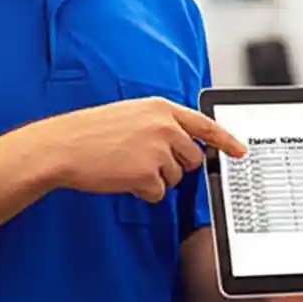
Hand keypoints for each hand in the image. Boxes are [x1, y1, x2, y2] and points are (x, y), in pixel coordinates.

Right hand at [35, 97, 245, 201]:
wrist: (63, 146)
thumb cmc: (91, 132)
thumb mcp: (131, 115)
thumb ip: (160, 123)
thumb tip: (183, 143)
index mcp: (161, 108)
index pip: (204, 124)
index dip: (225, 139)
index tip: (239, 150)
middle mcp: (164, 127)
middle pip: (192, 157)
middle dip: (176, 165)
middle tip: (146, 162)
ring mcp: (157, 150)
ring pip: (175, 177)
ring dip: (156, 178)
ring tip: (126, 165)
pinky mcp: (147, 174)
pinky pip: (158, 193)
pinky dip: (143, 191)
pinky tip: (122, 178)